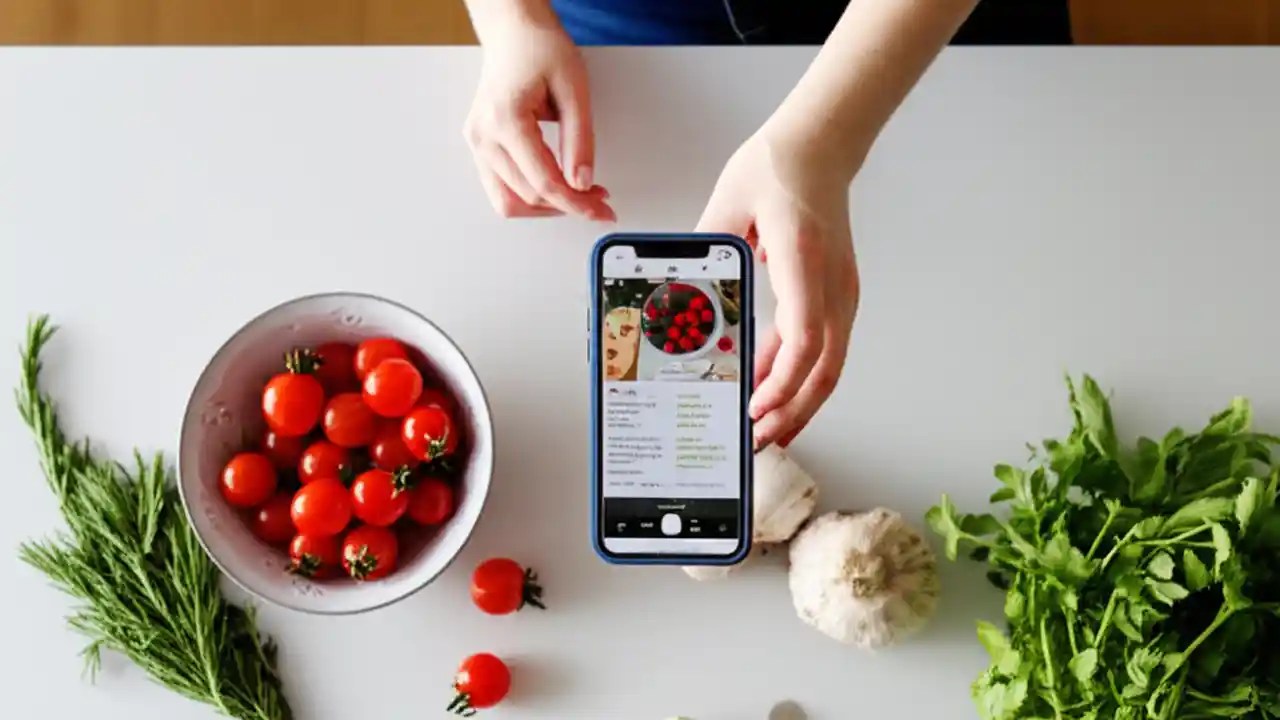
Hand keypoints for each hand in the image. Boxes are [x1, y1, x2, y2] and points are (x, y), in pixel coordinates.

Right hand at [463, 12, 614, 220]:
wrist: (514, 31)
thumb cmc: (539, 47)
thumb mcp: (574, 89)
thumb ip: (580, 139)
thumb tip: (582, 182)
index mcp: (505, 120)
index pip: (544, 182)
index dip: (576, 202)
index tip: (600, 209)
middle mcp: (484, 136)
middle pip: (527, 197)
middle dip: (566, 205)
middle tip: (598, 202)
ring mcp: (477, 143)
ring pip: (508, 203)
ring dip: (545, 207)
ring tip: (576, 197)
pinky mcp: (480, 146)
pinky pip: (501, 188)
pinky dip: (529, 196)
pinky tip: (554, 188)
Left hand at [696, 127, 859, 447]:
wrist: (821, 143)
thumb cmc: (779, 165)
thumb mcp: (728, 201)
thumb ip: (703, 249)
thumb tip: (674, 292)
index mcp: (802, 257)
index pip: (805, 337)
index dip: (782, 382)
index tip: (756, 405)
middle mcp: (830, 280)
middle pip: (824, 368)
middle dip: (792, 412)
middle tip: (758, 439)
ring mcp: (840, 290)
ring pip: (829, 366)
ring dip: (798, 402)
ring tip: (766, 428)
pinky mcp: (836, 294)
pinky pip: (823, 349)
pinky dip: (799, 377)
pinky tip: (771, 389)